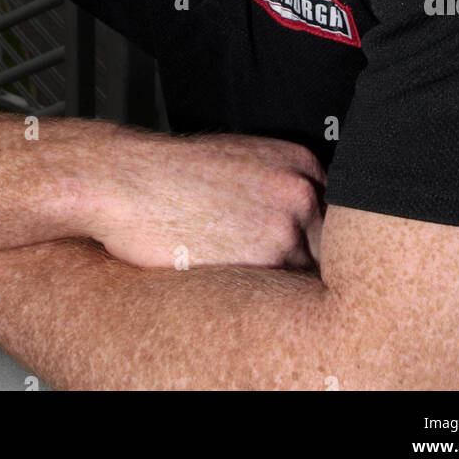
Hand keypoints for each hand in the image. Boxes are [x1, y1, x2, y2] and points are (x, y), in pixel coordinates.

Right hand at [84, 127, 325, 271]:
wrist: (127, 181)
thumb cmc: (173, 176)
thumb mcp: (239, 161)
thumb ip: (278, 185)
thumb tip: (299, 218)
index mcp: (299, 161)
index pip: (332, 214)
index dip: (312, 238)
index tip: (295, 250)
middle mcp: (303, 189)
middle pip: (328, 245)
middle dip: (303, 260)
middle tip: (267, 267)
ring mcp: (290, 223)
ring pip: (309, 272)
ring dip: (285, 281)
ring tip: (245, 275)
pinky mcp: (269, 256)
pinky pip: (285, 292)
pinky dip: (267, 297)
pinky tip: (235, 283)